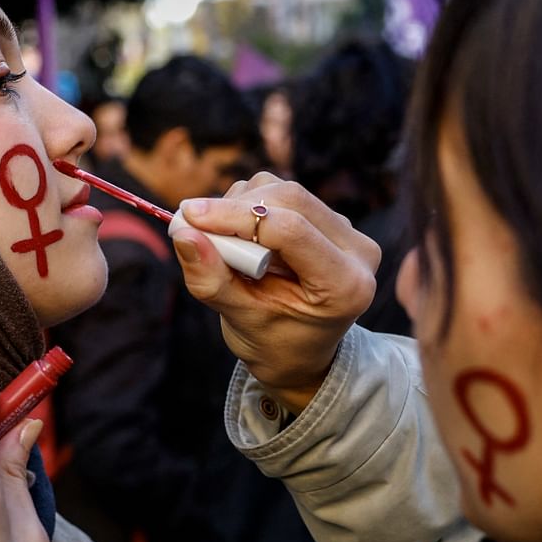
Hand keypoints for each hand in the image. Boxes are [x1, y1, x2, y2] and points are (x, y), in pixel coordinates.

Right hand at [172, 174, 380, 413]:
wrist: (301, 352)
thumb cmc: (273, 343)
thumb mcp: (240, 319)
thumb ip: (212, 279)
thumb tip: (183, 232)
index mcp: (345, 286)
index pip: (291, 230)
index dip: (236, 217)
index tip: (189, 216)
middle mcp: (358, 251)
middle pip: (290, 198)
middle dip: (235, 208)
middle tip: (194, 227)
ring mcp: (348, 231)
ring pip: (283, 189)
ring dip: (241, 207)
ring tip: (228, 247)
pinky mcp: (330, 219)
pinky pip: (283, 193)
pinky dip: (251, 206)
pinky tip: (245, 239)